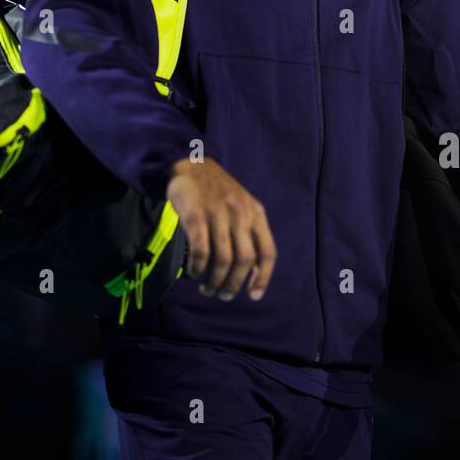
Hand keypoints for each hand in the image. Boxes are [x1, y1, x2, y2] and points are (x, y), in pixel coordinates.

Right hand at [166, 156, 276, 302]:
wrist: (191, 163)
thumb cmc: (218, 191)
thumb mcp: (242, 205)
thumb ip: (249, 232)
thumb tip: (251, 272)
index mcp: (256, 213)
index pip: (267, 251)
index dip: (263, 278)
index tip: (254, 296)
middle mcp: (240, 213)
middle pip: (244, 260)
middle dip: (234, 284)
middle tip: (222, 295)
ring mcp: (217, 213)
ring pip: (223, 259)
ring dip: (215, 281)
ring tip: (207, 289)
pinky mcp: (195, 214)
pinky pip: (201, 249)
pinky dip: (198, 267)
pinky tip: (194, 272)